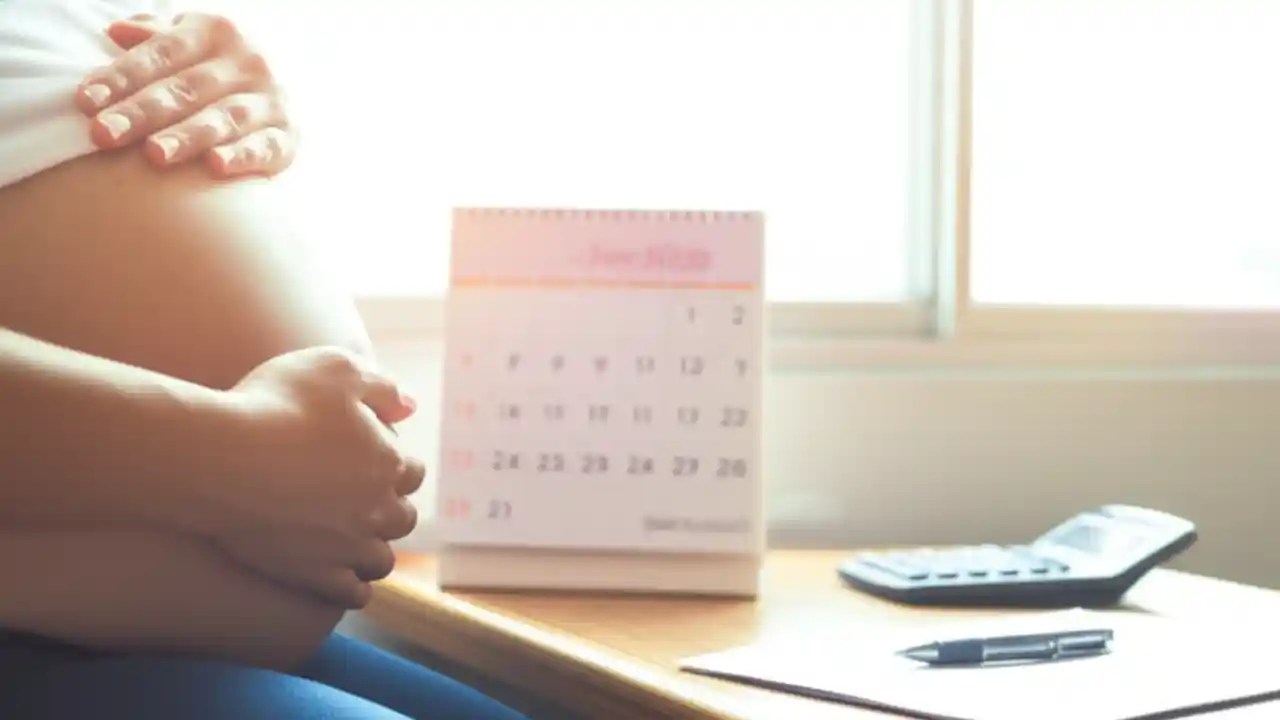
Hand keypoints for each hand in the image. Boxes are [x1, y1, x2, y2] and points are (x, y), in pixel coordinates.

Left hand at [76, 12, 295, 177]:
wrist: (278, 95)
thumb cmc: (215, 70)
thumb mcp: (187, 45)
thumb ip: (153, 39)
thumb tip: (116, 32)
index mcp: (216, 32)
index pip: (161, 53)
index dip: (121, 76)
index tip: (85, 102)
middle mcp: (248, 61)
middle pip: (186, 88)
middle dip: (142, 113)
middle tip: (103, 135)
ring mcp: (271, 99)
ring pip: (223, 118)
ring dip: (188, 137)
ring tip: (153, 155)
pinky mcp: (289, 135)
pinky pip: (264, 146)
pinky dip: (241, 156)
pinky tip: (214, 166)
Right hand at [217, 346, 423, 601]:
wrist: (221, 456)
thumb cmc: (275, 403)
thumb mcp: (335, 368)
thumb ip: (381, 386)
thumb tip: (411, 407)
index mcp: (387, 462)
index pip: (411, 471)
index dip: (394, 465)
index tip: (371, 463)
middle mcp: (377, 509)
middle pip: (402, 518)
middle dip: (388, 509)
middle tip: (362, 503)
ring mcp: (348, 546)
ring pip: (382, 560)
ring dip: (373, 551)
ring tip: (352, 543)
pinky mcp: (315, 575)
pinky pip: (354, 594)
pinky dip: (354, 588)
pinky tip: (340, 577)